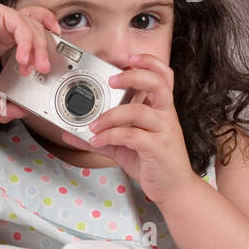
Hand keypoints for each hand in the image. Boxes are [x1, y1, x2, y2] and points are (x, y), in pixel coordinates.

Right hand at [0, 2, 61, 122]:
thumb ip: (7, 103)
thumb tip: (22, 112)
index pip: (29, 27)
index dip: (45, 34)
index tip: (55, 49)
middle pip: (34, 23)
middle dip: (44, 46)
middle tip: (45, 67)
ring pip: (29, 24)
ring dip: (36, 47)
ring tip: (33, 66)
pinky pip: (19, 23)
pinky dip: (26, 42)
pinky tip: (23, 58)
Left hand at [80, 53, 195, 204]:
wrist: (175, 190)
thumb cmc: (154, 163)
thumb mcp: (126, 147)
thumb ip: (103, 137)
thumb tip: (73, 133)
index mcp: (161, 109)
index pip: (164, 76)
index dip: (149, 62)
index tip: (129, 58)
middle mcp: (166, 115)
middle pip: (157, 83)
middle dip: (132, 76)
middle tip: (111, 80)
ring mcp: (164, 131)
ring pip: (139, 110)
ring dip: (111, 114)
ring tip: (94, 124)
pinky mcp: (158, 148)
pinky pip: (132, 135)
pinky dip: (110, 135)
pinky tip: (96, 140)